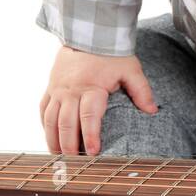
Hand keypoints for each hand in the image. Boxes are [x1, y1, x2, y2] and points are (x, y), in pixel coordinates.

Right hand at [40, 46, 157, 155]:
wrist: (89, 32)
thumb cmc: (111, 53)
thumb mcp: (130, 69)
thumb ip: (141, 91)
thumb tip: (152, 111)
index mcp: (91, 88)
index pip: (89, 117)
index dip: (90, 136)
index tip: (93, 152)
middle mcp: (70, 90)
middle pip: (65, 123)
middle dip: (68, 145)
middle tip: (73, 163)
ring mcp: (58, 89)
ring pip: (50, 119)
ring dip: (53, 140)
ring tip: (58, 157)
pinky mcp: (50, 87)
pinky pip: (43, 109)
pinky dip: (44, 126)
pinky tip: (50, 138)